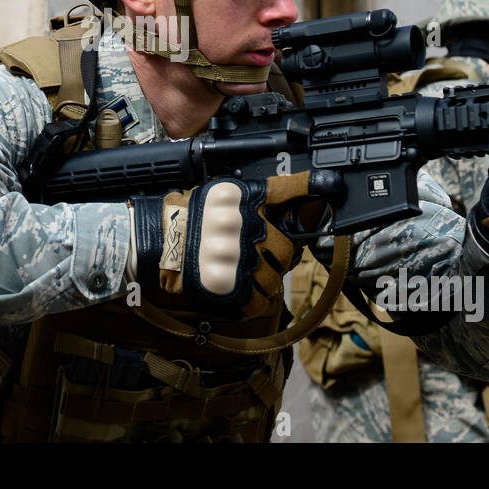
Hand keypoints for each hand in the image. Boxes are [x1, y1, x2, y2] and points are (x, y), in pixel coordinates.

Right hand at [130, 174, 311, 316]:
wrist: (159, 241)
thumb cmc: (189, 218)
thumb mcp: (222, 195)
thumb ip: (255, 200)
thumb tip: (293, 207)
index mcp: (240, 198)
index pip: (286, 190)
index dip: (311, 187)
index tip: (329, 185)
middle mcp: (242, 224)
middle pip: (286, 248)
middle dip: (278, 256)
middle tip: (260, 256)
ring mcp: (235, 255)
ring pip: (275, 278)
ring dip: (267, 281)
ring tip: (250, 277)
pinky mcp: (226, 283)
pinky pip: (258, 300)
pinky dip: (255, 302)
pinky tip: (246, 296)